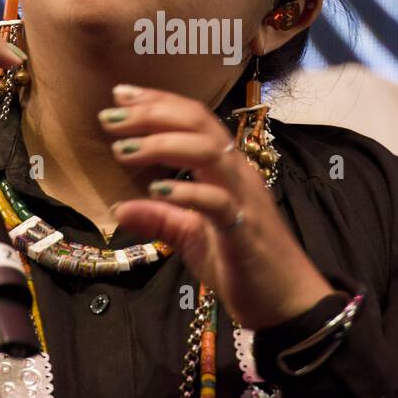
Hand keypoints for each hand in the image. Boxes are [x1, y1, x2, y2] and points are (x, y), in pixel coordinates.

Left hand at [99, 84, 335, 329]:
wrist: (287, 303)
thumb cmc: (242, 266)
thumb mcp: (191, 238)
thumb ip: (161, 219)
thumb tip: (119, 207)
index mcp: (225, 170)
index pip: (193, 120)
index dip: (158, 103)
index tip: (120, 94)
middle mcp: (237, 174)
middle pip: (198, 124)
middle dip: (152, 113)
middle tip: (110, 116)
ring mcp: (243, 198)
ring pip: (208, 151)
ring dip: (162, 144)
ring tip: (123, 149)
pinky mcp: (243, 228)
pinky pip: (216, 200)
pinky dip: (185, 191)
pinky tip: (156, 188)